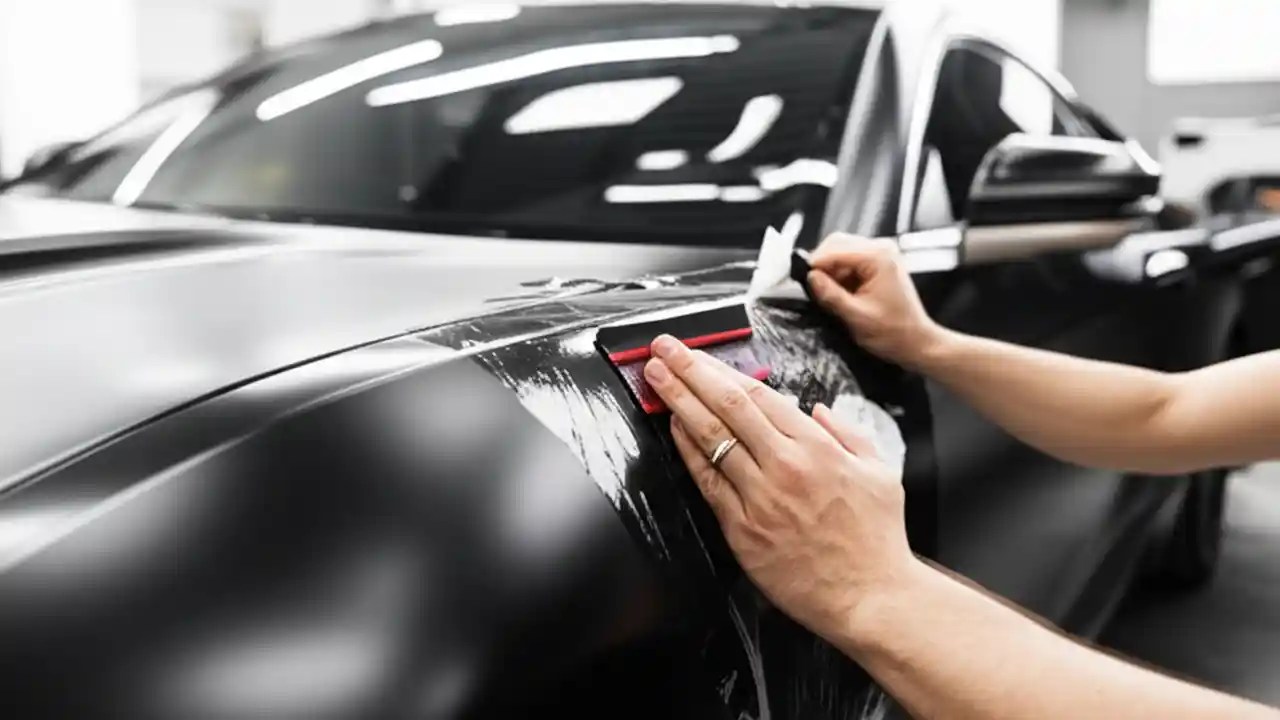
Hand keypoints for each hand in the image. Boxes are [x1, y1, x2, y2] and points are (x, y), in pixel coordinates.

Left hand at [643, 335, 918, 643]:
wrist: (870, 597)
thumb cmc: (876, 539)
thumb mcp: (880, 471)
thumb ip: (847, 433)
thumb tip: (816, 410)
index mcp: (817, 447)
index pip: (757, 394)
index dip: (720, 369)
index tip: (696, 353)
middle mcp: (785, 466)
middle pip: (727, 406)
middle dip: (690, 372)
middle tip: (663, 350)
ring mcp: (760, 498)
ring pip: (710, 438)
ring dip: (679, 403)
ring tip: (657, 379)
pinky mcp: (743, 530)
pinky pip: (708, 482)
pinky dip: (688, 451)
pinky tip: (673, 429)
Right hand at [808, 233, 944, 368]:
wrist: (916, 342)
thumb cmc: (892, 333)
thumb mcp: (856, 317)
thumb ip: (831, 295)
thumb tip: (810, 277)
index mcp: (878, 257)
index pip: (835, 249)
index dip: (815, 264)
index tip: (801, 281)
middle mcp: (881, 248)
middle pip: (836, 244)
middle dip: (822, 266)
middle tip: (814, 289)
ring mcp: (880, 254)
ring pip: (840, 252)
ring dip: (830, 271)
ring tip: (828, 294)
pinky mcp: (878, 264)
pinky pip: (849, 261)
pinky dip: (839, 275)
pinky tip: (840, 292)